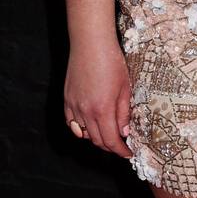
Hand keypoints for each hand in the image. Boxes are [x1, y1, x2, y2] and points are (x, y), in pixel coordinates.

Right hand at [64, 38, 132, 157]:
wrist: (90, 44)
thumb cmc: (111, 62)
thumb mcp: (125, 88)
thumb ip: (124, 112)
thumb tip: (125, 132)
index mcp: (103, 110)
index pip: (111, 140)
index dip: (121, 150)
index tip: (128, 153)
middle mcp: (86, 112)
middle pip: (97, 140)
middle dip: (110, 146)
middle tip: (121, 146)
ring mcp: (74, 106)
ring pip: (83, 134)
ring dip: (96, 139)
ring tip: (108, 136)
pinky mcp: (66, 100)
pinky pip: (71, 123)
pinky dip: (80, 130)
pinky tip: (89, 128)